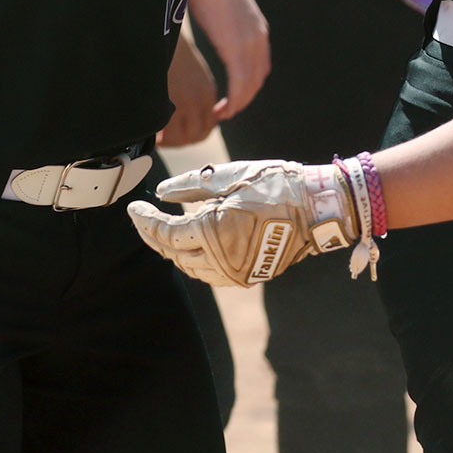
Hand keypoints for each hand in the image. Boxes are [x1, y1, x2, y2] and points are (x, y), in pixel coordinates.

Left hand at [127, 159, 359, 286]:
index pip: (163, 233)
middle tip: (145, 218)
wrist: (319, 208)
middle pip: (171, 253)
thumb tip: (161, 193)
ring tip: (167, 230)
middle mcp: (219, 257)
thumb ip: (191, 186)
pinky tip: (195, 244)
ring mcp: (234, 271)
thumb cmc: (276, 185)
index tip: (133, 207)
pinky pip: (210, 274)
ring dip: (173, 250)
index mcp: (212, 230)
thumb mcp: (231, 176)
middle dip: (154, 236)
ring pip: (189, 267)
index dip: (144, 221)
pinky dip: (195, 260)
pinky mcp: (248, 276)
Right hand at [157, 34, 220, 147]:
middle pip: (199, 135)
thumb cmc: (166, 53)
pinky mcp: (168, 105)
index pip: (209, 126)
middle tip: (166, 138)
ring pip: (184, 139)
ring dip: (171, 142)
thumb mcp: (190, 72)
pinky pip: (167, 135)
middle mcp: (201, 100)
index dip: (194, 133)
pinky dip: (160, 139)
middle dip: (183, 141)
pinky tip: (151, 133)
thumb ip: (194, 93)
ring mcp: (185, 104)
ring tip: (158, 137)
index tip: (180, 133)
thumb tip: (186, 117)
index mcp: (208, 91)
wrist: (155, 36)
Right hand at [190, 0, 269, 119]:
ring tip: (221, 114)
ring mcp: (250, 44)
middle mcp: (259, 38)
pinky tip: (222, 110)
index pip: (260, 66)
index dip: (248, 84)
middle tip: (225, 111)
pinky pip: (239, 85)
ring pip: (249, 86)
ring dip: (237, 104)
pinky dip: (233, 102)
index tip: (233, 95)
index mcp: (257, 28)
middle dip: (243, 98)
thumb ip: (221, 18)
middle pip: (257, 79)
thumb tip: (208, 19)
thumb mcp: (221, 4)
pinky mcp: (237, 49)